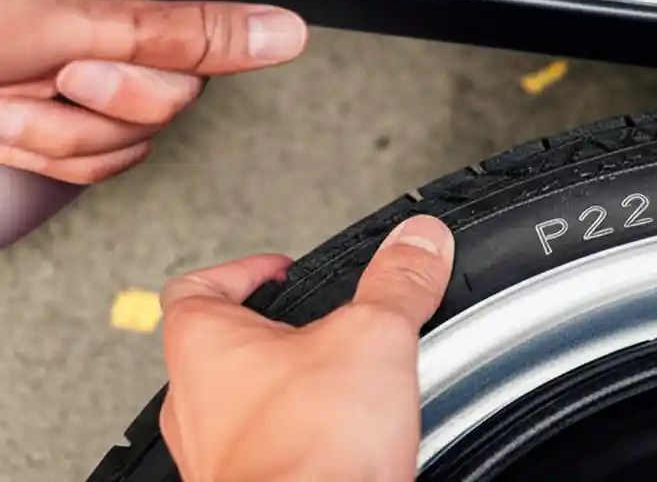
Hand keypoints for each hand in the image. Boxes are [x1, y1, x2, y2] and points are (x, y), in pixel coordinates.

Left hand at [0, 0, 332, 182]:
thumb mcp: (58, 16)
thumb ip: (182, 29)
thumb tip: (281, 32)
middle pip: (187, 51)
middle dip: (132, 79)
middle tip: (76, 70)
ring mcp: (72, 55)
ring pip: (149, 114)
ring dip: (84, 122)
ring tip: (20, 97)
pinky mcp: (53, 110)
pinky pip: (107, 152)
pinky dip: (60, 149)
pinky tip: (14, 124)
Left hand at [160, 215, 455, 481]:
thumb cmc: (307, 450)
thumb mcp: (373, 335)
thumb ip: (398, 282)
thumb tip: (418, 241)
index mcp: (204, 347)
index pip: (198, 287)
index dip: (243, 271)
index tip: (279, 270)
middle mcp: (195, 405)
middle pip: (220, 350)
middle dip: (274, 335)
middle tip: (313, 326)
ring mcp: (216, 458)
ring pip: (242, 408)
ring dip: (286, 392)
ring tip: (335, 384)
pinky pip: (268, 453)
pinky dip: (301, 440)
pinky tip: (343, 441)